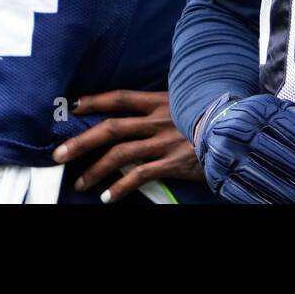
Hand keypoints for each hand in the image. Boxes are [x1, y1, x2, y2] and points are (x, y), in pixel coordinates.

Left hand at [52, 90, 202, 202]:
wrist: (236, 130)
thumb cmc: (210, 116)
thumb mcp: (187, 102)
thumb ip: (166, 105)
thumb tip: (144, 111)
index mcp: (160, 101)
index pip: (120, 98)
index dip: (96, 100)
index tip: (75, 105)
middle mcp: (156, 120)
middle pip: (111, 127)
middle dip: (82, 141)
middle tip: (58, 154)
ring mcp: (163, 142)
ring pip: (120, 154)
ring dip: (95, 169)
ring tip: (80, 183)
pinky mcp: (171, 163)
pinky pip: (139, 175)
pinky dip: (120, 187)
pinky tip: (107, 197)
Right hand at [194, 92, 294, 203]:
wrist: (213, 125)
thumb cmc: (255, 120)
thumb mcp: (276, 111)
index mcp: (259, 113)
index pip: (292, 133)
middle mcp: (240, 131)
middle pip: (279, 156)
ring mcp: (226, 154)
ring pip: (263, 178)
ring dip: (291, 195)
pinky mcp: (216, 176)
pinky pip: (242, 194)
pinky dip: (263, 203)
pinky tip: (284, 208)